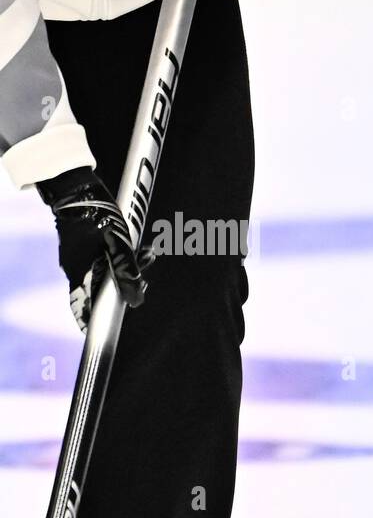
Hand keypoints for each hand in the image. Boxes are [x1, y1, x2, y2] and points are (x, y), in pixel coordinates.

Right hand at [37, 167, 149, 331]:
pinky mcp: (85, 248)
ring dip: (132, 269)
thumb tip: (135, 301)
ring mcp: (80, 259)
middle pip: (102, 292)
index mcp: (80, 274)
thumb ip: (128, 272)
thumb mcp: (118, 243)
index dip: (97, 323)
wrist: (77, 186)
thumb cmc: (97, 213)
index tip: (110, 331)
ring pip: (109, 274)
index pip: (85, 309)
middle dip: (128, 287)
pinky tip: (143, 249)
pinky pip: (107, 261)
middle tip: (146, 280)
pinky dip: (124, 258)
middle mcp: (76, 270)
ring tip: (150, 254)